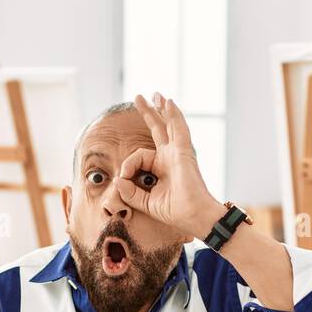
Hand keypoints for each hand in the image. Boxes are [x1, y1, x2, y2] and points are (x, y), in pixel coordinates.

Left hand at [116, 93, 222, 239]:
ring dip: (160, 109)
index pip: (139, 156)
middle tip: (138, 98)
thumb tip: (117, 179)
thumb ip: (130, 192)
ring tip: (154, 94)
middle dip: (148, 113)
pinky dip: (174, 115)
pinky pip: (178, 129)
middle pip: (158, 129)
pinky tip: (168, 102)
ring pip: (168, 125)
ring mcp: (178, 153)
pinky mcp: (183, 152)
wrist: (194, 217)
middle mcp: (170, 157)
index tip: (123, 178)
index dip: (128, 164)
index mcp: (162, 168)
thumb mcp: (146, 203)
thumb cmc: (176, 212)